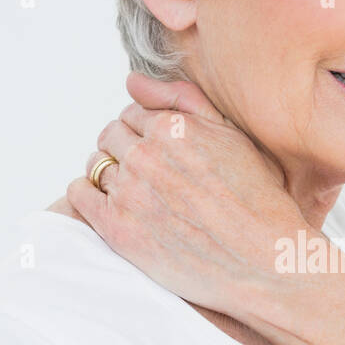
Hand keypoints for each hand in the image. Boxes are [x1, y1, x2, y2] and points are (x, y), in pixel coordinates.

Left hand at [67, 72, 307, 320]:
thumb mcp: (233, 137)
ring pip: (96, 164)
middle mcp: (146, 154)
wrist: (264, 263)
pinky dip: (87, 194)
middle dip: (125, 150)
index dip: (145, 132)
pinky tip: (110, 205)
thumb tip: (130, 80)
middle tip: (150, 177)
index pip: (133, 113)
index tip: (161, 155)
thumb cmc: (257, 200)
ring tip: (138, 196)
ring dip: (110, 175)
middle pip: (110, 136)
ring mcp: (129, 191)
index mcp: (174, 127)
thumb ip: (183, 101)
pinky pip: (79, 195)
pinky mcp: (116, 227)